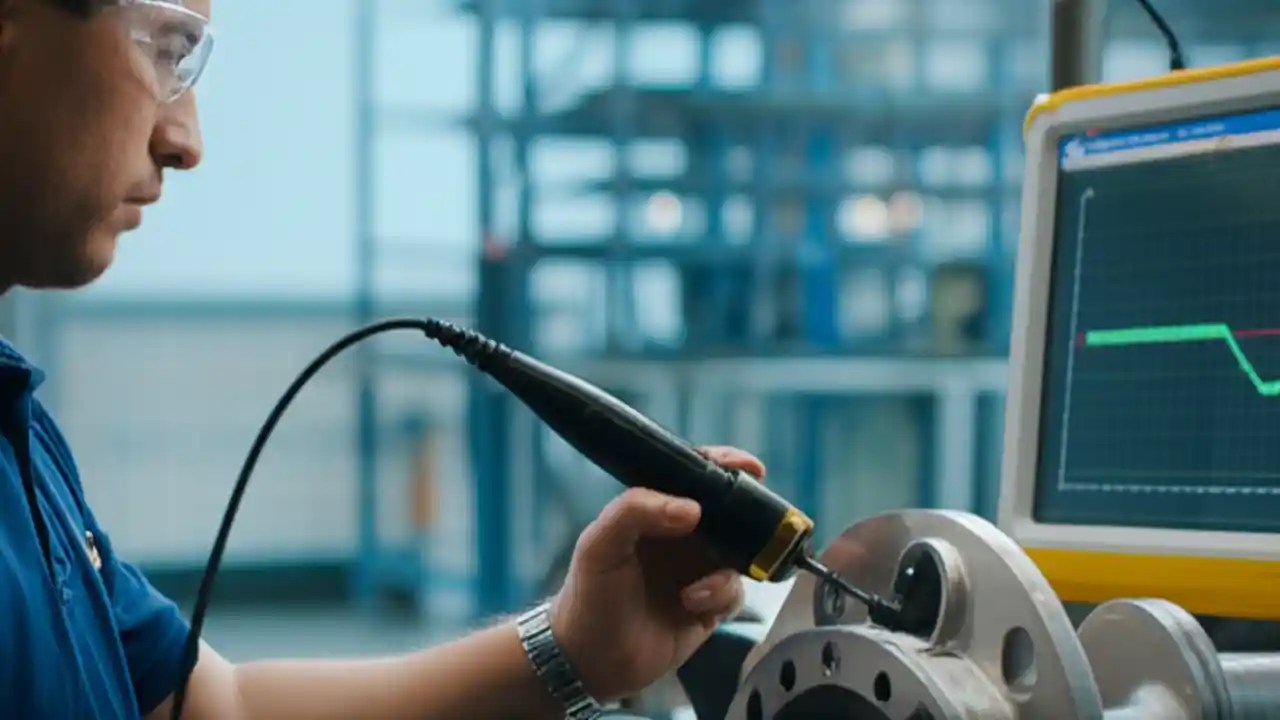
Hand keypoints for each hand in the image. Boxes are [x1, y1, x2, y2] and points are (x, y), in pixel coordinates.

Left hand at [548, 446, 765, 701]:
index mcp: (655, 511)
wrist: (590, 659)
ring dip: (726, 567)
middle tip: (759, 516)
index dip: (721, 465)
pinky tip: (691, 604)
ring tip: (696, 589)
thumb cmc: (589, 594)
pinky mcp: (709, 605)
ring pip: (738, 554)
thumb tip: (693, 508)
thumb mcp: (600, 544)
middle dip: (746, 512)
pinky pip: (735, 591)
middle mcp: (681, 537)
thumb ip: (635, 511)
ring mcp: (697, 570)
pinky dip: (720, 594)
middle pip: (727, 511)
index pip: (692, 476)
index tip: (744, 466)